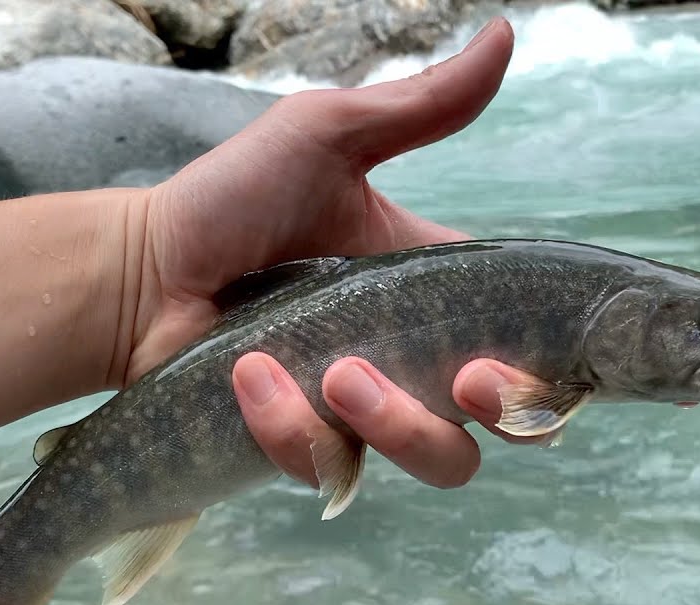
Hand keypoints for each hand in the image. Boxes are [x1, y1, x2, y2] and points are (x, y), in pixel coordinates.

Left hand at [126, 17, 542, 490]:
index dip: (557, 349)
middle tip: (467, 377)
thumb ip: (421, 104)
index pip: (529, 333)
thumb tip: (505, 35)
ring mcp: (363, 414)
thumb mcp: (328, 135)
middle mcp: (415, 359)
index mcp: (436, 291)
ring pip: (439, 459)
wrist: (142, 266)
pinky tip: (249, 376)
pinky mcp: (306, 448)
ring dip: (401, 426)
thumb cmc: (233, 198)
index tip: (546, 342)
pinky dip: (294, 428)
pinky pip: (334, 467)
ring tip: (335, 375)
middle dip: (507, 408)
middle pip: (506, 419)